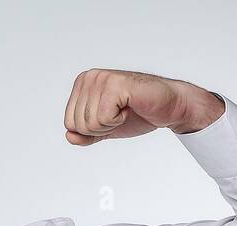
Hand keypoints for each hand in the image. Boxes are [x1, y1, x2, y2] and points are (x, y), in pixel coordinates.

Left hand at [63, 69, 223, 145]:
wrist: (166, 108)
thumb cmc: (137, 114)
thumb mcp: (104, 129)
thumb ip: (85, 135)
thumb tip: (69, 136)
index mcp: (82, 84)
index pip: (69, 124)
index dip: (91, 130)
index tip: (110, 117)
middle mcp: (90, 77)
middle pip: (77, 124)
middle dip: (100, 128)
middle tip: (119, 115)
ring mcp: (102, 78)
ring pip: (89, 123)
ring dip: (110, 124)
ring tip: (125, 110)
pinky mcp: (116, 84)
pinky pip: (103, 118)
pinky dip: (118, 120)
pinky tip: (129, 107)